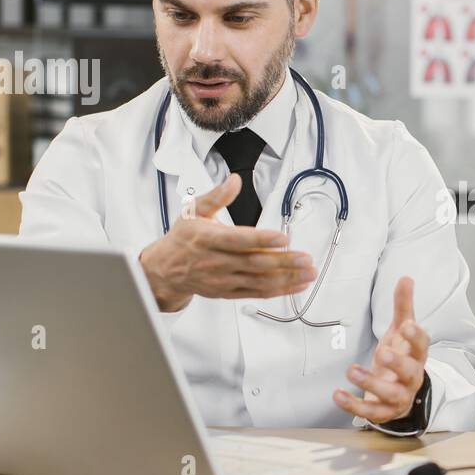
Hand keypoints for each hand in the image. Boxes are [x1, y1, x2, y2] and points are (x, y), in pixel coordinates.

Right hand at [138, 173, 317, 311]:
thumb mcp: (193, 211)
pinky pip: (257, 293)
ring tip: (308, 273)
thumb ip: (217, 196)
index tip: (282, 237)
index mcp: (208, 239)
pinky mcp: (229, 292)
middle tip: (305, 258)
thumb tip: (234, 180)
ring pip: (259, 281)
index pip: (238, 240)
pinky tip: (296, 285)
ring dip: (287, 279)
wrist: (165, 270)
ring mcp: (224, 280)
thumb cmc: (183, 239)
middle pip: (254, 263)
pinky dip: (279, 291)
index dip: (261, 240)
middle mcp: (217, 262)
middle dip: (283, 262)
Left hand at [334, 276, 429, 424]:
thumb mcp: (400, 333)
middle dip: (397, 363)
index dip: (416, 337)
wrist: (400, 395)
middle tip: (382, 353)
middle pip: (410, 372)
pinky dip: (353, 405)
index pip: (422, 345)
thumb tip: (406, 278)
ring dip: (370, 383)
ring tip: (351, 370)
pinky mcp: (383, 412)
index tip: (409, 325)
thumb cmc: (400, 358)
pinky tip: (338, 394)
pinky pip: (370, 412)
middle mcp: (412, 377)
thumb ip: (403, 307)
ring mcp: (399, 397)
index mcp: (416, 355)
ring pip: (390, 394)